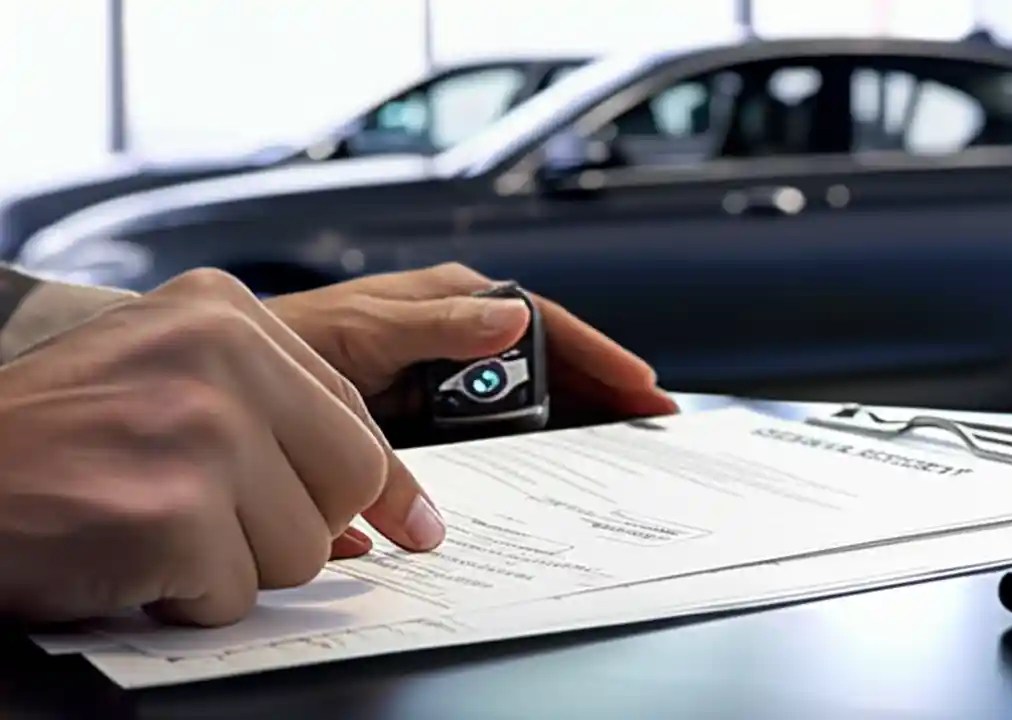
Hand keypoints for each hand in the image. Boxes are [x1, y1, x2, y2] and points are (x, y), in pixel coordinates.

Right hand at [0, 269, 444, 626]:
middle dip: (295, 526)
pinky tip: (127, 557)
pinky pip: (236, 594)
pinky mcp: (172, 511)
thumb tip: (386, 512)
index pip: (351, 409)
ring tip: (153, 527)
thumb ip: (274, 418)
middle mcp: (221, 352)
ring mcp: (199, 429)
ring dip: (231, 564)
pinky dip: (184, 599)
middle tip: (216, 522)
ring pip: (302, 547)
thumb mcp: (166, 379)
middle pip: (349, 478)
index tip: (414, 523)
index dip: (383, 479)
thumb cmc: (49, 438)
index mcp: (225, 311)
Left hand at [265, 263, 678, 422]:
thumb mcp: (369, 328)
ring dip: (572, 422)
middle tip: (647, 425)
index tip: (641, 386)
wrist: (238, 379)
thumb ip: (439, 325)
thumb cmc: (295, 337)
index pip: (547, 325)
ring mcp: (449, 379)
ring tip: (617, 448)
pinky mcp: (431, 416)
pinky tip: (552, 469)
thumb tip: (514, 318)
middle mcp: (461, 337)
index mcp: (457, 301)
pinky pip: (492, 432)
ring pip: (527, 400)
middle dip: (600, 392)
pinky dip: (527, 448)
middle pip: (548, 365)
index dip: (598, 356)